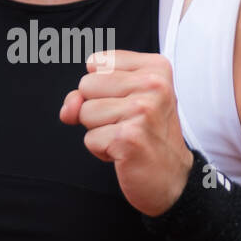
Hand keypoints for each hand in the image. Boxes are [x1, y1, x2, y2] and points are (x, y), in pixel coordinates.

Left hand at [59, 49, 194, 216]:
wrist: (172, 178)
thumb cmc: (146, 136)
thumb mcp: (122, 100)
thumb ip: (88, 93)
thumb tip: (68, 109)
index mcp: (155, 67)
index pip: (97, 62)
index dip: (101, 87)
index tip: (128, 102)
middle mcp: (153, 84)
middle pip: (87, 84)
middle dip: (96, 108)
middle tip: (127, 123)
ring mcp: (142, 110)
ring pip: (84, 112)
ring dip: (98, 130)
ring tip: (126, 137)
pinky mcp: (129, 137)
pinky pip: (89, 138)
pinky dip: (101, 150)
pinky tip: (125, 152)